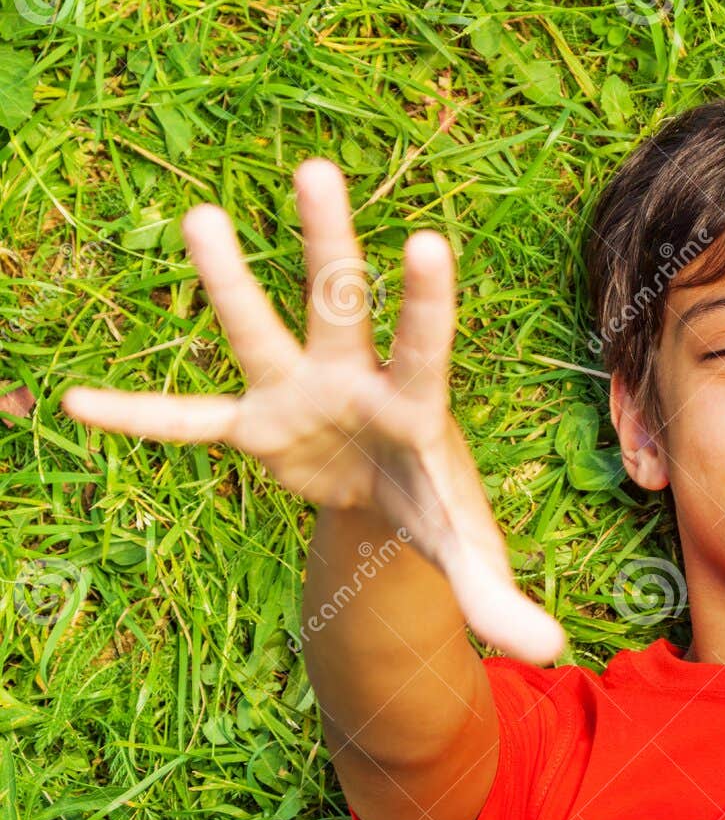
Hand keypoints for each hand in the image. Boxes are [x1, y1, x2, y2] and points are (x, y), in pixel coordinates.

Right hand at [62, 159, 566, 663]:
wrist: (394, 504)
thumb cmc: (439, 511)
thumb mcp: (470, 559)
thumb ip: (501, 599)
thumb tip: (548, 650)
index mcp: (416, 406)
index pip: (424, 345)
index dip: (425, 300)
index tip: (426, 240)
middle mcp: (355, 381)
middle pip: (340, 302)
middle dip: (328, 242)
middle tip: (315, 169)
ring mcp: (300, 396)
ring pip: (259, 328)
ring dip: (228, 280)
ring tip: (200, 216)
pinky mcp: (256, 427)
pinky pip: (188, 422)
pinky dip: (140, 418)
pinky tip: (81, 404)